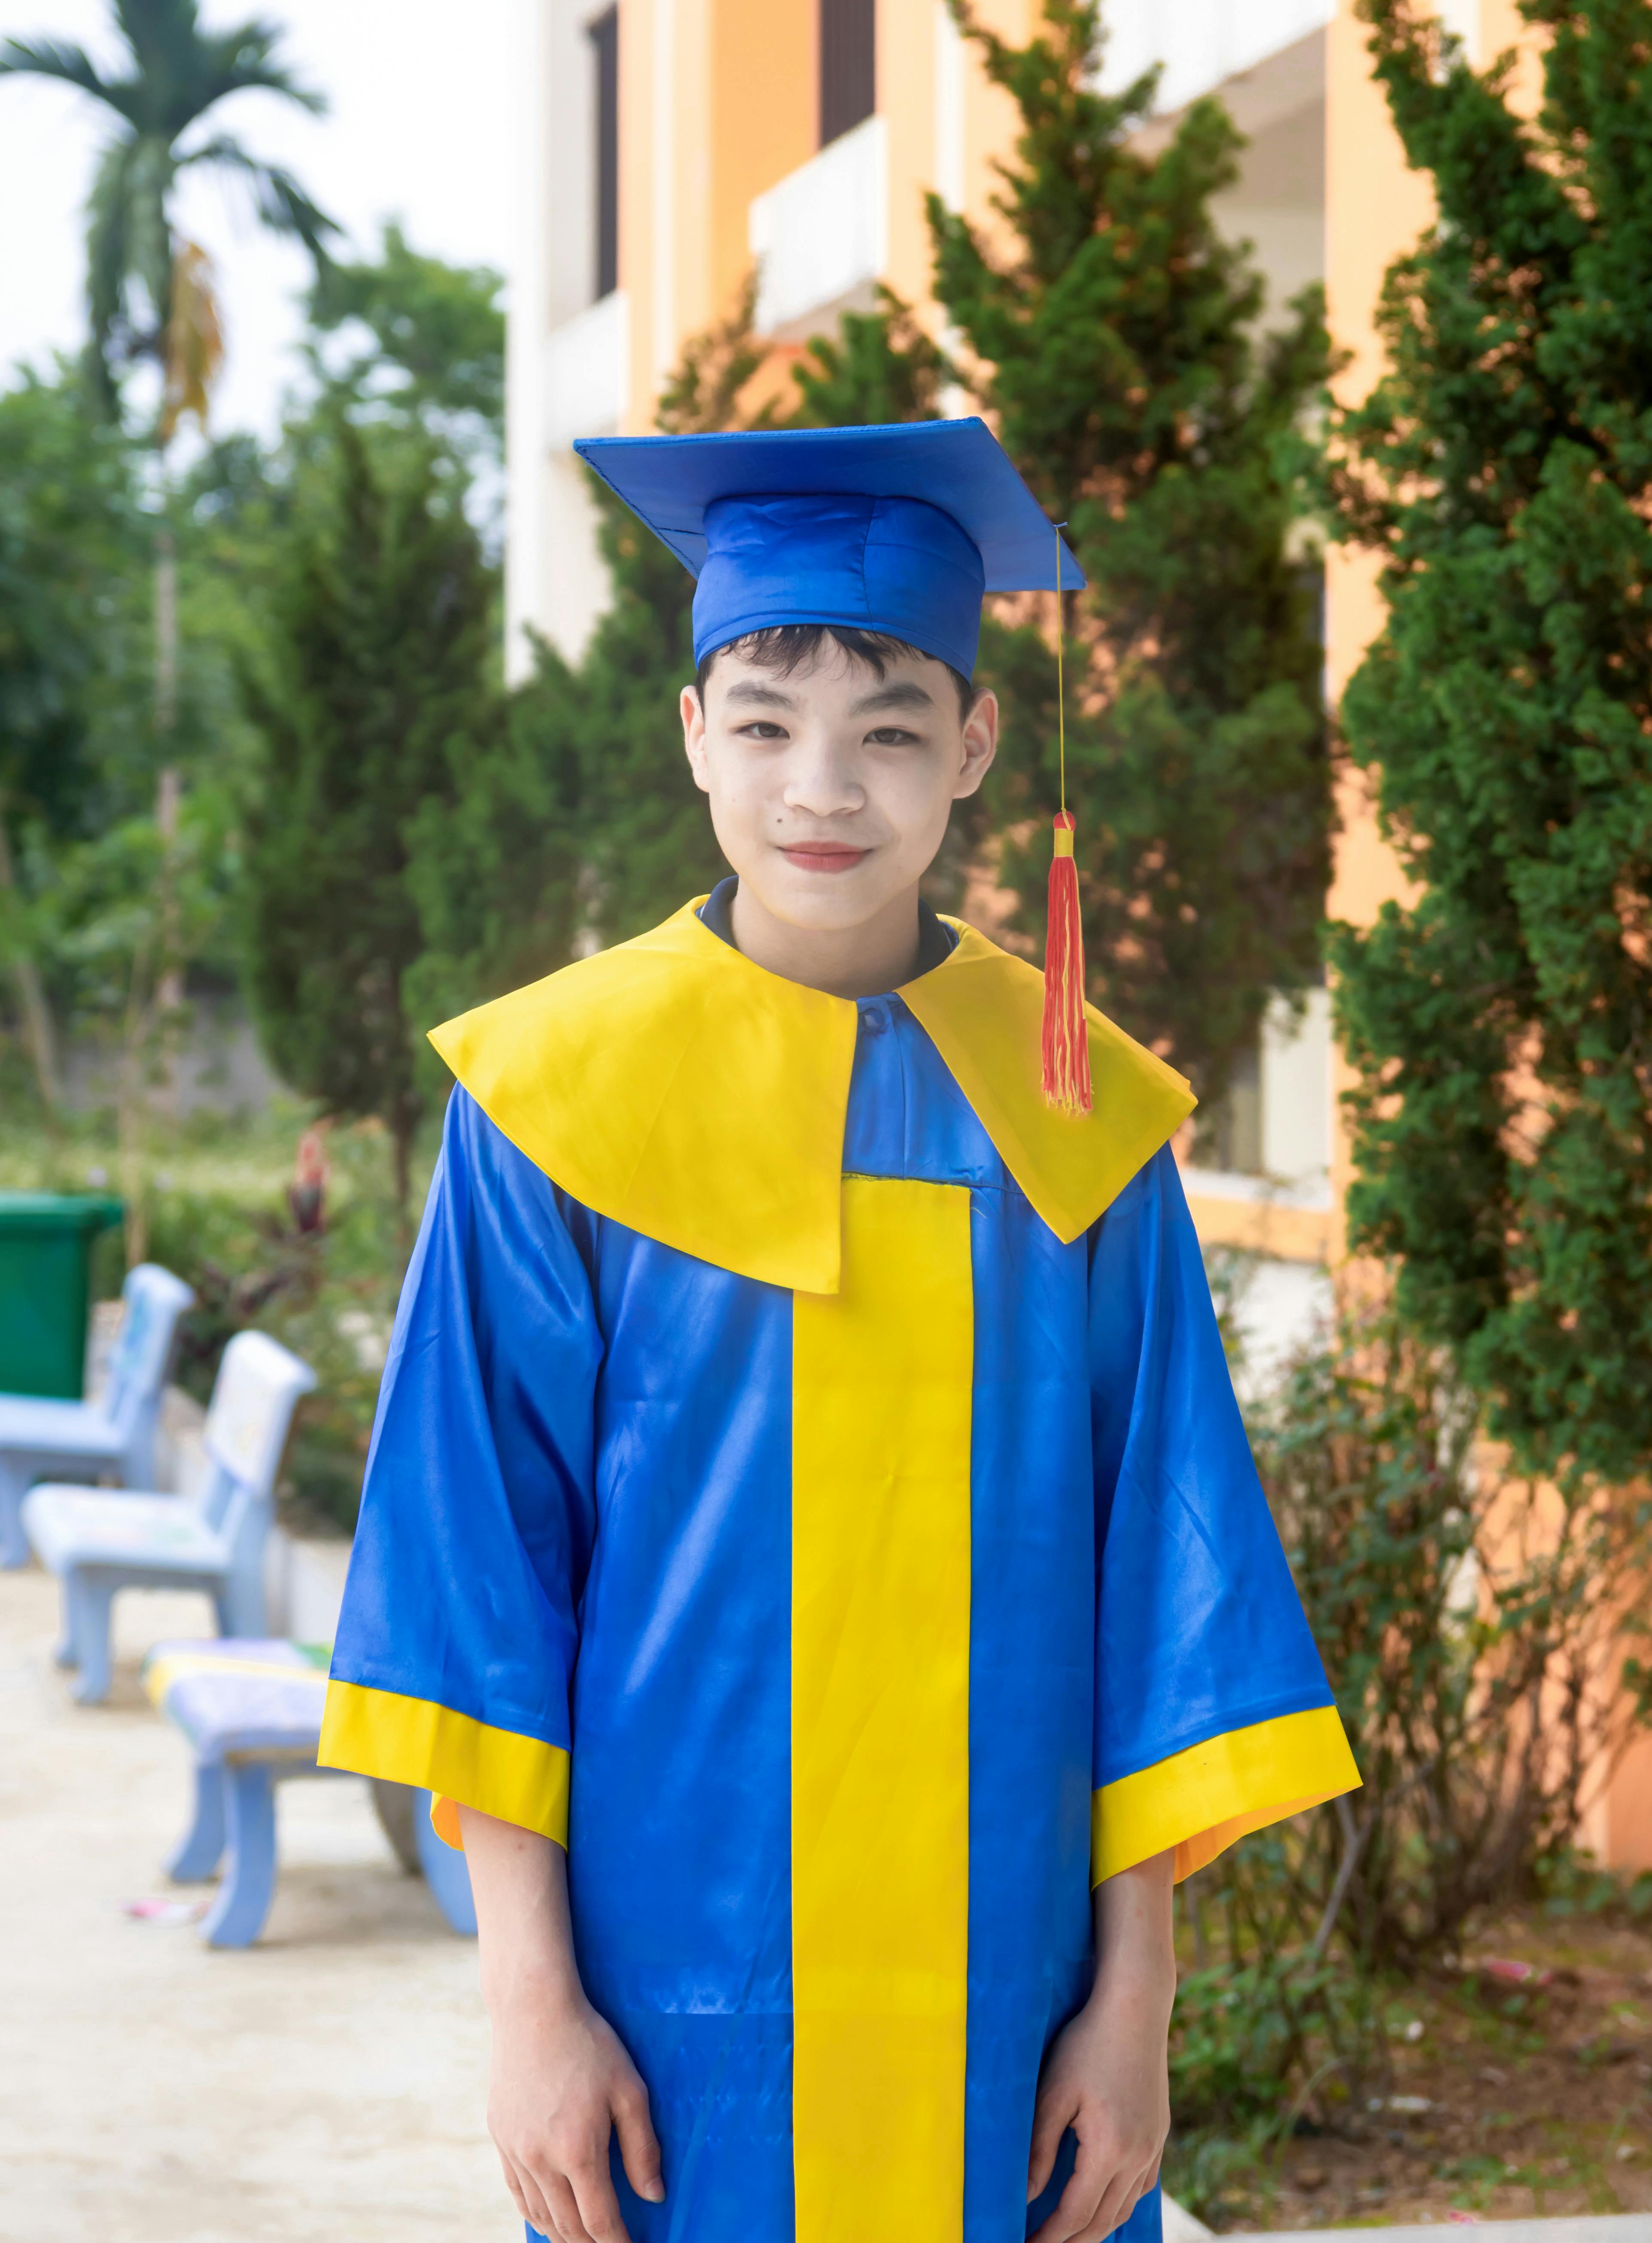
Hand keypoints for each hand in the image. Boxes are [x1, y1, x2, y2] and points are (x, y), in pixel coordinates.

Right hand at [488, 1979, 663, 2242]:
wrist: (533, 2010)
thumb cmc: (589, 2044)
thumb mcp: (630, 2090)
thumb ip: (643, 2148)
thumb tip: (653, 2196)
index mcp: (578, 2150)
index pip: (600, 2221)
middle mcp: (542, 2160)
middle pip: (568, 2226)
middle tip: (612, 2242)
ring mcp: (516, 2151)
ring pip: (540, 2215)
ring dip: (564, 2233)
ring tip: (585, 2236)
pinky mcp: (500, 2138)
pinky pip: (517, 2193)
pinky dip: (535, 2213)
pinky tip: (549, 2216)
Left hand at [1027, 1849, 1175, 2242]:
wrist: (1136, 2008)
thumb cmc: (1087, 2043)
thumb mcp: (1053, 2092)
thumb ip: (1039, 2147)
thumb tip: (1025, 2194)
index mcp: (1110, 2150)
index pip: (1075, 2214)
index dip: (1049, 2237)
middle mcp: (1138, 2156)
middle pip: (1103, 2221)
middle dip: (1071, 2241)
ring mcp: (1153, 2145)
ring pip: (1126, 2208)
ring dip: (1096, 2228)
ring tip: (1067, 2235)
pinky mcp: (1159, 2133)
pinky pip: (1141, 2186)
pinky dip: (1120, 2204)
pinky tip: (1103, 2203)